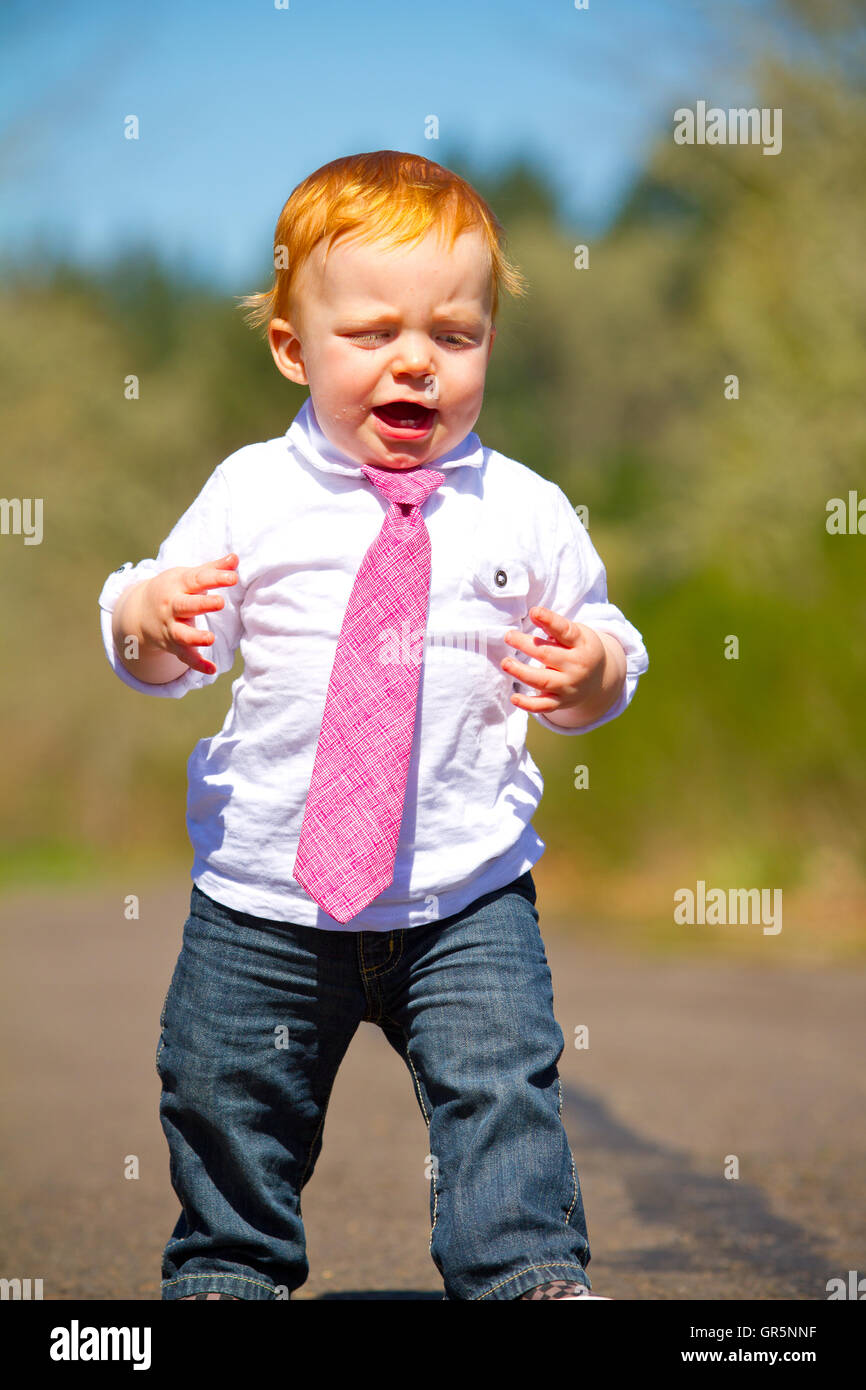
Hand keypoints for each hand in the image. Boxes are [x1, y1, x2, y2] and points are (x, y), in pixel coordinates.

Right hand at [138, 553, 239, 675]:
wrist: (139, 613)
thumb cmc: (172, 589)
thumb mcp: (187, 576)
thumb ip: (212, 569)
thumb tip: (235, 558)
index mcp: (177, 585)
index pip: (197, 580)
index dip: (215, 578)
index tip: (233, 577)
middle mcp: (171, 606)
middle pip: (186, 605)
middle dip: (202, 605)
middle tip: (220, 602)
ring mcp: (170, 627)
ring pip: (181, 634)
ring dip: (195, 637)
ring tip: (211, 638)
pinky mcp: (173, 645)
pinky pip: (184, 657)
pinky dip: (197, 664)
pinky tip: (212, 669)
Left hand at [502, 606, 621, 720]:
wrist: (599, 680)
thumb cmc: (580, 649)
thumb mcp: (576, 634)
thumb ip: (555, 627)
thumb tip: (534, 614)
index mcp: (582, 644)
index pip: (565, 631)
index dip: (549, 620)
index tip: (534, 612)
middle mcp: (577, 666)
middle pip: (548, 655)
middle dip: (526, 645)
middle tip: (508, 636)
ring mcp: (569, 686)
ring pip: (543, 681)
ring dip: (522, 672)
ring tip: (505, 663)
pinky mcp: (562, 702)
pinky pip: (544, 706)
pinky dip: (528, 705)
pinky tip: (514, 698)